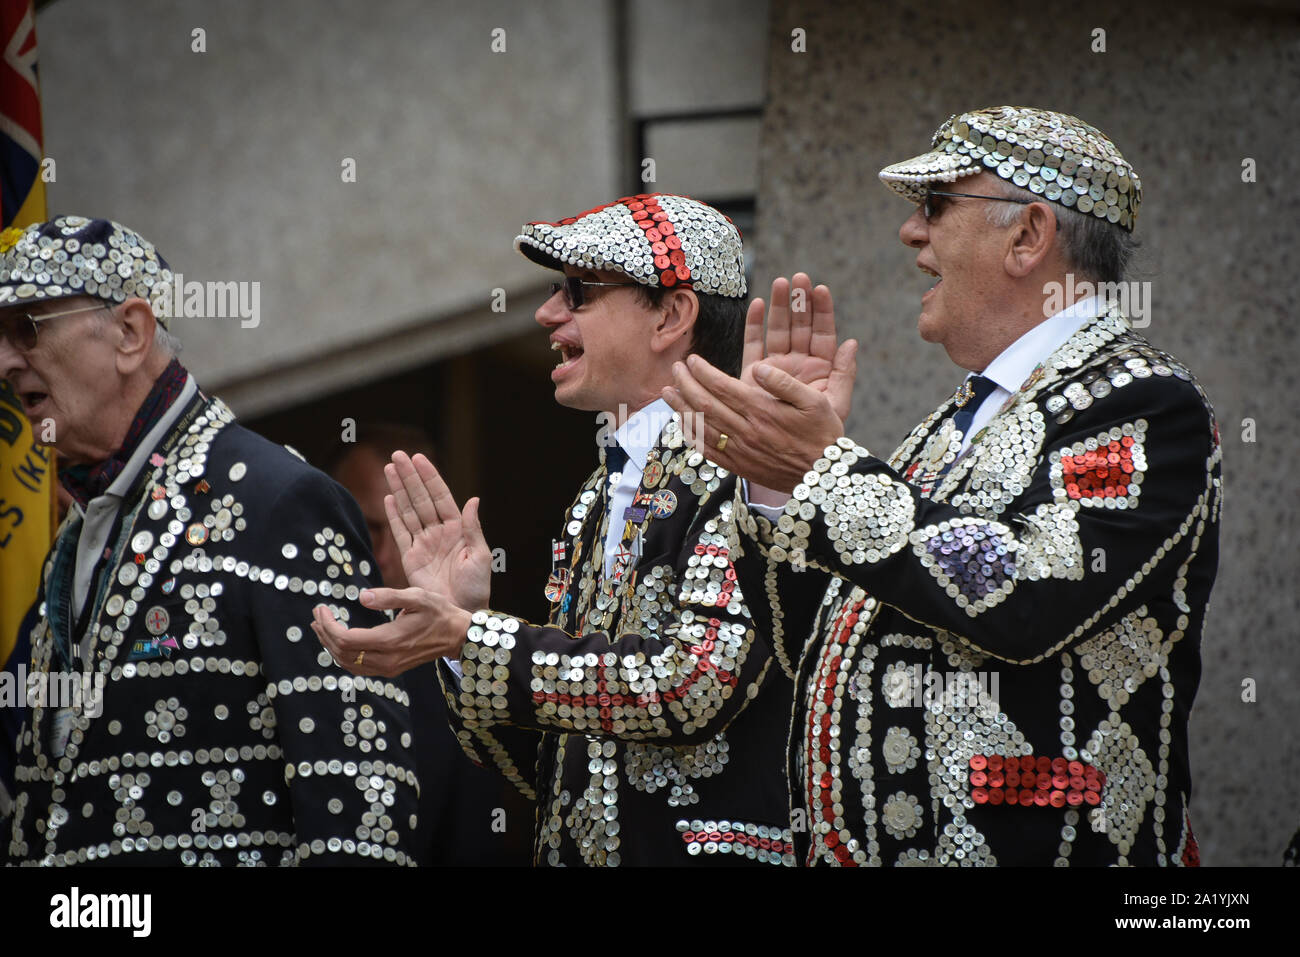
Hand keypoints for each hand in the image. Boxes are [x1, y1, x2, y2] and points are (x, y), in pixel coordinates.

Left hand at [311, 586, 472, 677]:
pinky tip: (338, 642)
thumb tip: (361, 597)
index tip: (321, 608)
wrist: (457, 636)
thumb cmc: (438, 612)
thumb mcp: (417, 596)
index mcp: (390, 640)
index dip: (328, 625)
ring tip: (321, 628)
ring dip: (330, 646)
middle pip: (342, 653)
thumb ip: (388, 597)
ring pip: (347, 663)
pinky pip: (358, 668)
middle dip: (324, 634)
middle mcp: (386, 659)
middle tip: (316, 615)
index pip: (345, 639)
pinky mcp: (390, 669)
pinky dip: (343, 656)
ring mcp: (388, 668)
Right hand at [385, 451, 490, 610]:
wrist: (460, 612)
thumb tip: (473, 499)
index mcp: (458, 529)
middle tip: (397, 455)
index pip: (441, 497)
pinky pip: (400, 532)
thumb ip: (474, 528)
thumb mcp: (481, 556)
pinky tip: (388, 497)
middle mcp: (439, 532)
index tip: (419, 458)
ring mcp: (423, 543)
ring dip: (399, 489)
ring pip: (408, 510)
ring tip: (389, 468)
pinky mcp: (410, 557)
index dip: (430, 477)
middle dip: (409, 477)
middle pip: (421, 498)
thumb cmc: (476, 587)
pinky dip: (393, 514)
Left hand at [664, 353, 851, 495]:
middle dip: (686, 384)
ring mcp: (739, 450)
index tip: (692, 359)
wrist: (823, 477)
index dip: (703, 372)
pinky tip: (682, 424)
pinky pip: (707, 450)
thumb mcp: (815, 402)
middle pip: (705, 404)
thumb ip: (785, 382)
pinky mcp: (738, 466)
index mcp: (762, 412)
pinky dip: (691, 435)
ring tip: (667, 392)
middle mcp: (746, 431)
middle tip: (675, 369)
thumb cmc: (822, 435)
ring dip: (681, 408)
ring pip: (701, 426)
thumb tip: (759, 366)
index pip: (722, 387)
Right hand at [741, 273, 856, 422]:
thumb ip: (844, 373)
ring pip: (778, 331)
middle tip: (799, 277)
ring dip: (779, 306)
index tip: (820, 289)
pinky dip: (756, 325)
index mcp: (821, 368)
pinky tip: (759, 304)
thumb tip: (851, 342)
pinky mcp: (755, 374)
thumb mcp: (837, 403)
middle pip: (799, 326)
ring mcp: (776, 367)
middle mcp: (799, 364)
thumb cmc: (819, 433)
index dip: (822, 311)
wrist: (792, 455)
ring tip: (781, 283)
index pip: (823, 333)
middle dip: (799, 301)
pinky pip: (755, 345)